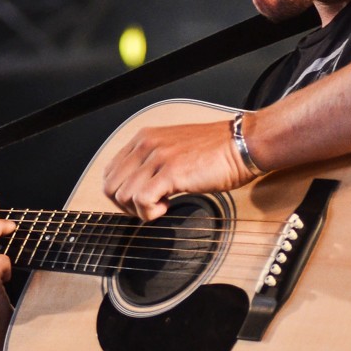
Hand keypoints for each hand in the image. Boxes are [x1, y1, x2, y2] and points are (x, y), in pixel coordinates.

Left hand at [102, 118, 256, 220]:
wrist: (241, 144)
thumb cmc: (216, 150)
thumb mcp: (173, 149)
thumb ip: (152, 162)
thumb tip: (137, 187)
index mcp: (143, 138)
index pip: (109, 171)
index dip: (120, 193)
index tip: (139, 200)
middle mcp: (146, 144)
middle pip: (111, 186)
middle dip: (126, 205)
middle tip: (148, 207)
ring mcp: (157, 157)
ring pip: (123, 195)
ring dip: (140, 210)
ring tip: (161, 206)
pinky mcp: (170, 172)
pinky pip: (142, 200)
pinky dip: (150, 212)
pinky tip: (166, 207)